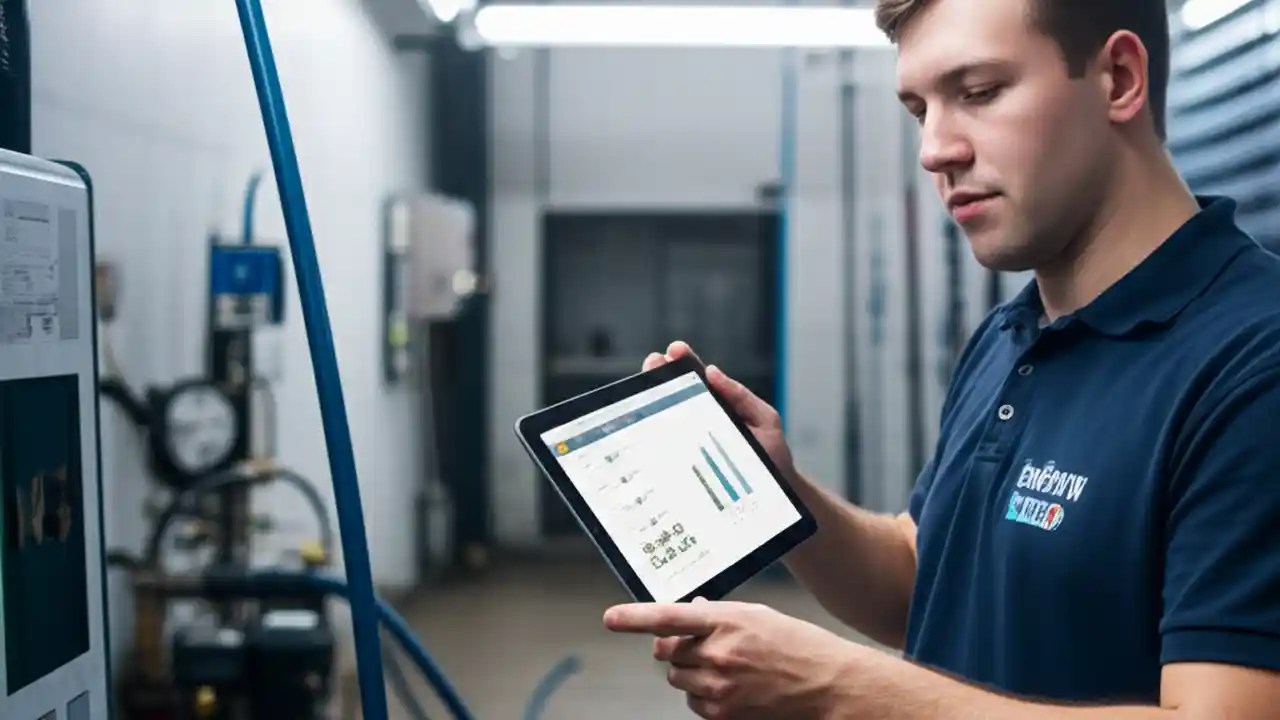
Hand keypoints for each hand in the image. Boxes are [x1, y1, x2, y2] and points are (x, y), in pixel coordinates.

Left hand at [605, 598, 861, 718]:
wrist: (829, 685)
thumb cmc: (797, 645)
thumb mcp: (757, 616)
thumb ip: (718, 614)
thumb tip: (689, 610)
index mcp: (728, 621)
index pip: (669, 617)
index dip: (634, 617)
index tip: (611, 618)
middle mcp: (719, 654)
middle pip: (667, 652)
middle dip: (677, 649)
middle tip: (701, 647)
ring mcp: (720, 687)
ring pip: (677, 678)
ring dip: (690, 673)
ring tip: (726, 669)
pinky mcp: (724, 715)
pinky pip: (692, 703)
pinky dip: (703, 696)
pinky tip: (732, 689)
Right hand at [644, 341, 796, 481]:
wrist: (774, 501)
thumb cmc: (771, 459)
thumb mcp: (765, 421)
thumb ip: (742, 397)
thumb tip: (712, 372)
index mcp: (720, 408)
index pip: (698, 381)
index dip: (685, 363)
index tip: (674, 350)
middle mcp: (701, 424)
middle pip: (676, 396)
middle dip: (663, 375)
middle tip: (654, 362)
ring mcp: (691, 445)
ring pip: (667, 418)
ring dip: (654, 399)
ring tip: (648, 380)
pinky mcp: (684, 466)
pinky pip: (666, 448)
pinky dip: (653, 434)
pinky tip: (643, 421)